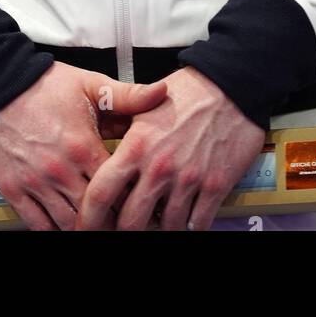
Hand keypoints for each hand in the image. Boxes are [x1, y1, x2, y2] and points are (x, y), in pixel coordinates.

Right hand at [0, 61, 167, 230]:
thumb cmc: (41, 84)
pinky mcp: (14, 190)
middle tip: (121, 217)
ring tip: (97, 222)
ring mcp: (36, 183)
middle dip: (111, 218)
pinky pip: (37, 225)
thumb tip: (160, 94)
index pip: (118, 188)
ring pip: (68, 225)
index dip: (131, 195)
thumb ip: (128, 95)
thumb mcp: (89, 85)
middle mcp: (61, 171)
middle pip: (96, 213)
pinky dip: (53, 231)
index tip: (139, 198)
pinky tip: (65, 226)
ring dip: (85, 227)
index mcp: (83, 147)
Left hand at [74, 65, 265, 230]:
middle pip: (130, 221)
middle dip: (123, 230)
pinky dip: (190, 226)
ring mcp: (188, 180)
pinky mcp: (215, 186)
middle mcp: (159, 167)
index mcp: (137, 146)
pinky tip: (186, 219)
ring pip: (166, 227)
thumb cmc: (189, 92)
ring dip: (160, 227)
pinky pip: (198, 224)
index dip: (88, 218)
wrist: (231, 86)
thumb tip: (107, 155)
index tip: (84, 227)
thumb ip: (125, 135)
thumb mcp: (145, 106)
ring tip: (159, 219)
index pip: (101, 193)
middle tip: (123, 229)